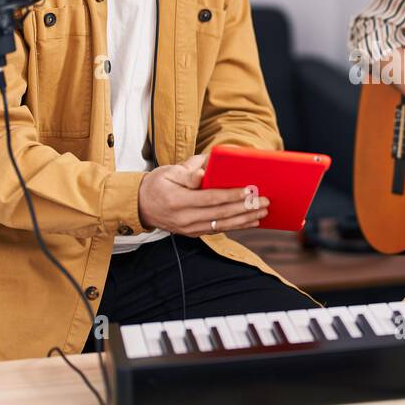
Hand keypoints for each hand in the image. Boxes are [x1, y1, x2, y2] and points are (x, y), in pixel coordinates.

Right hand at [137, 153, 268, 235]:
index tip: (250, 190)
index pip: (210, 198)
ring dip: (245, 219)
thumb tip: (206, 172)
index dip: (231, 195)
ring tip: (263, 212)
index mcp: (178, 200)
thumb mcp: (169, 172)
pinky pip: (218, 230)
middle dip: (245, 208)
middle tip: (265, 201)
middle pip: (221, 214)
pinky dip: (236, 226)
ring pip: (222, 225)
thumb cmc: (157, 183)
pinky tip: (251, 221)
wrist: (140, 206)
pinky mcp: (193, 233)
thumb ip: (189, 173)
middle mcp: (184, 218)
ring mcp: (189, 228)